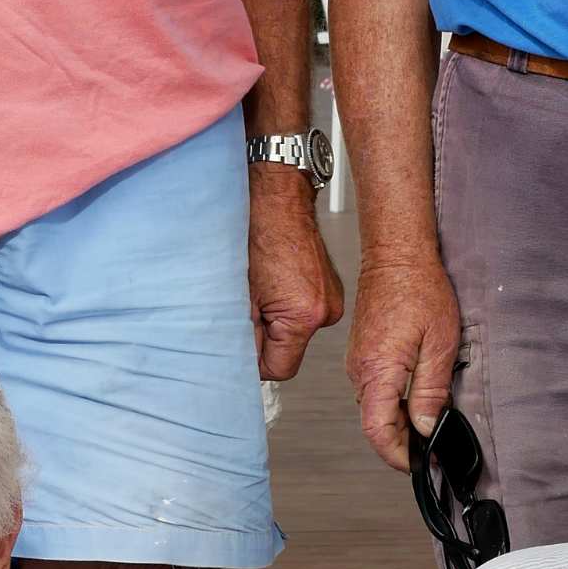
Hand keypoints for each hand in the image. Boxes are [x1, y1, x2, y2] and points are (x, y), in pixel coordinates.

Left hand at [247, 170, 342, 379]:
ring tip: (260, 289)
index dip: (253, 360)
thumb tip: (240, 364)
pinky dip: (284, 305)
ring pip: (292, 332)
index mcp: (306, 316)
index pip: (279, 370)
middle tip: (247, 307)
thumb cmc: (257, 233)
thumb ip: (240, 338)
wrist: (277, 198)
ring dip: (273, 320)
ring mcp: (330, 300)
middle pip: (288, 352)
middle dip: (262, 338)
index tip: (240, 342)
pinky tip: (273, 282)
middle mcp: (326, 311)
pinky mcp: (327, 290)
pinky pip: (301, 313)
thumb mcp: (237, 295)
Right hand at [347, 251, 461, 470]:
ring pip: (374, 408)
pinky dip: (393, 404)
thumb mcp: (440, 343)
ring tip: (429, 427)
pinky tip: (416, 400)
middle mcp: (360, 370)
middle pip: (375, 424)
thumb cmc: (419, 289)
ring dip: (398, 424)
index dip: (398, 455)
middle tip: (434, 450)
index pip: (378, 431)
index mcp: (378, 371)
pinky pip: (374, 390)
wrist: (396, 256)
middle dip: (403, 443)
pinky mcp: (362, 354)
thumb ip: (431, 390)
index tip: (420, 465)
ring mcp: (358, 362)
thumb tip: (428, 427)